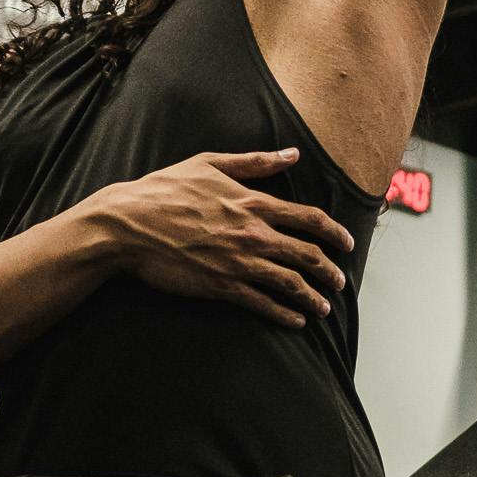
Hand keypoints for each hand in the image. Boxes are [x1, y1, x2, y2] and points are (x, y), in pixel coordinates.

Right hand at [100, 149, 355, 327]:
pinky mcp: (221, 286)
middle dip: (330, 271)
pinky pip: (262, 304)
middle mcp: (253, 233)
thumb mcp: (210, 163)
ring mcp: (238, 262)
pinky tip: (295, 322)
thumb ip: (255, 161)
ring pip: (291, 283)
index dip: (335, 232)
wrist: (129, 225)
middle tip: (340, 282)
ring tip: (323, 308)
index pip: (309, 218)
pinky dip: (284, 314)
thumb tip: (292, 155)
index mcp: (252, 202)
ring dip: (313, 298)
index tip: (347, 244)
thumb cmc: (164, 190)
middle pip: (308, 254)